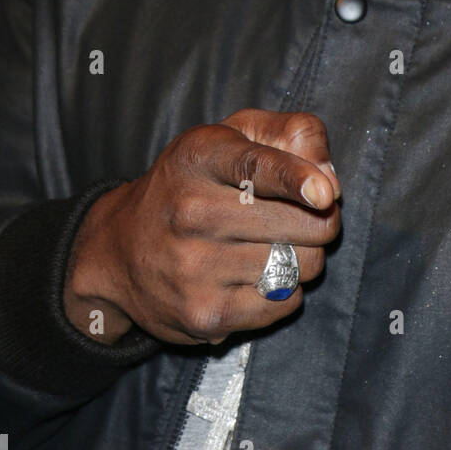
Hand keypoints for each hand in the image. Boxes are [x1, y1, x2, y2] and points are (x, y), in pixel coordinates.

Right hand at [63, 109, 340, 345]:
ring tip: (278, 244)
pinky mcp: (203, 315)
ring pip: (298, 266)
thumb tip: (330, 181)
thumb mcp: (234, 134)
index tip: (325, 194)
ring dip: (306, 256)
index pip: (255, 166)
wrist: (120, 249)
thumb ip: (292, 134)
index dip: (296, 179)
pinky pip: (283, 303)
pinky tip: (261, 274)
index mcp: (199, 156)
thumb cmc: (195, 182)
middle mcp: (190, 211)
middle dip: (321, 220)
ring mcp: (193, 267)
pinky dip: (288, 290)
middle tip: (309, 215)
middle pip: (297, 222)